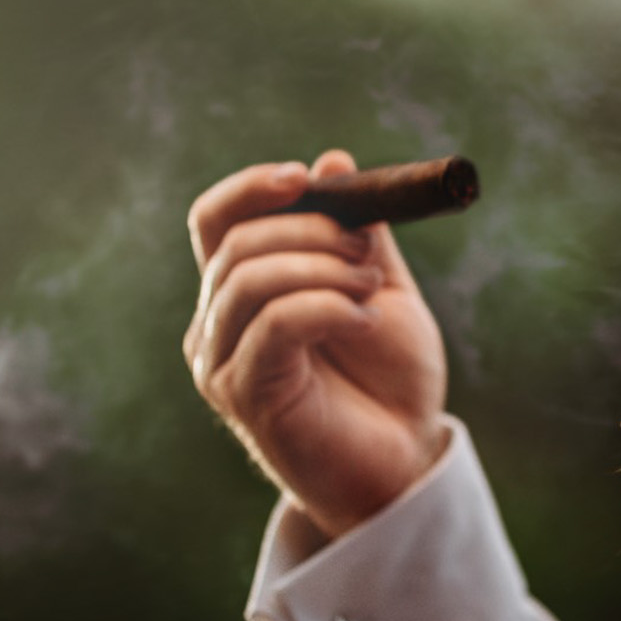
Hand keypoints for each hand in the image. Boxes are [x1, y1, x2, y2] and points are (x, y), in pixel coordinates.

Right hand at [185, 149, 449, 538]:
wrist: (406, 460)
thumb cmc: (390, 382)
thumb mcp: (381, 289)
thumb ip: (358, 233)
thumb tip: (333, 159)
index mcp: (242, 291)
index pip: (215, 220)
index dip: (251, 188)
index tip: (305, 176)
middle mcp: (216, 324)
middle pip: (235, 245)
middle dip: (309, 231)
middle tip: (367, 251)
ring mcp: (221, 363)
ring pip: (248, 280)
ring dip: (320, 268)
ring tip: (370, 289)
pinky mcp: (242, 396)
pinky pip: (272, 326)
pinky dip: (323, 307)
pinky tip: (362, 321)